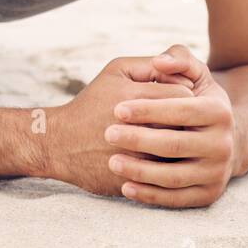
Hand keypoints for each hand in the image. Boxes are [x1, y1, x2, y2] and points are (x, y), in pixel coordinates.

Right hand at [46, 56, 195, 196]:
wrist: (60, 144)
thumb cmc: (92, 103)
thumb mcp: (116, 72)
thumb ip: (150, 65)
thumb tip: (183, 74)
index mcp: (136, 100)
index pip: (185, 95)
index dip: (186, 95)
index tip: (180, 98)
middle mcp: (138, 131)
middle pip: (186, 124)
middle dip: (187, 120)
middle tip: (180, 119)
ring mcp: (137, 160)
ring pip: (180, 152)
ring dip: (181, 146)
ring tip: (174, 138)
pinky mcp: (135, 182)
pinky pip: (168, 176)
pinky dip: (170, 167)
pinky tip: (163, 158)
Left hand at [105, 44, 236, 207]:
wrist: (217, 141)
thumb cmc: (195, 103)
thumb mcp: (194, 76)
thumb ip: (179, 59)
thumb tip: (160, 62)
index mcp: (220, 112)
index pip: (180, 110)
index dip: (148, 109)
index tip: (117, 108)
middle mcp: (224, 144)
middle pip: (175, 145)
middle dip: (138, 139)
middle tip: (108, 134)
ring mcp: (217, 173)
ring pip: (174, 176)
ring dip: (140, 171)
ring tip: (112, 162)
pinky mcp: (209, 195)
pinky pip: (176, 199)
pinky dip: (150, 195)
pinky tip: (125, 186)